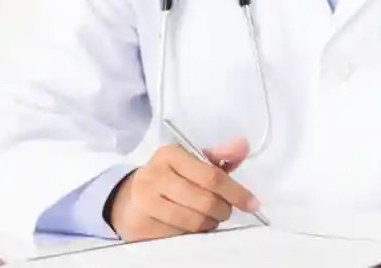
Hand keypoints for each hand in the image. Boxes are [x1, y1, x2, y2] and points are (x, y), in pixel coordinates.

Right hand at [107, 137, 257, 240]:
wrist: (129, 199)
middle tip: (224, 211)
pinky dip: (192, 233)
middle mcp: (156, 174)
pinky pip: (180, 234)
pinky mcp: (142, 224)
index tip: (252, 204)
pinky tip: (189, 225)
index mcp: (171, 155)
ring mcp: (146, 200)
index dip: (236, 192)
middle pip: (206, 201)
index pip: (212, 176)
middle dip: (223, 210)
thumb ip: (220, 157)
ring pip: (195, 221)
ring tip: (208, 218)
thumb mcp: (192, 164)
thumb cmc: (168, 179)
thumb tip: (243, 145)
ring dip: (209, 224)